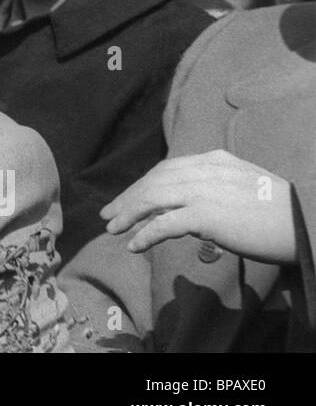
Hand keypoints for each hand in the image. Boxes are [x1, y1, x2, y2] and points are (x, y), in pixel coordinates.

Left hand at [101, 150, 296, 264]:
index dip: (143, 184)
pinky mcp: (205, 215)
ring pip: (152, 199)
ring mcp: (203, 191)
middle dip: (129, 198)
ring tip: (113, 229)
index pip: (166, 169)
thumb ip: (216, 188)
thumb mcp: (244, 187)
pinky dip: (144, 234)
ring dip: (129, 215)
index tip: (128, 198)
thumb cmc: (281, 211)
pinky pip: (163, 224)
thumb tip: (192, 206)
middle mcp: (204, 170)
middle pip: (154, 181)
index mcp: (214, 160)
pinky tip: (134, 245)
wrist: (306, 222)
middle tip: (109, 214)